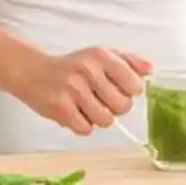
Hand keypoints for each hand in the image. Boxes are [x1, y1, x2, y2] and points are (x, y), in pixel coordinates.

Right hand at [18, 47, 152, 135]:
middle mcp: (89, 71)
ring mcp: (74, 90)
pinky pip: (86, 129)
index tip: (120, 89)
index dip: (130, 92)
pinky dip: (82, 125)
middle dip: (116, 107)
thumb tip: (150, 70)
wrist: (34, 72)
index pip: (135, 85)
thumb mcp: (100, 55)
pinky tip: (75, 113)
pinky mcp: (61, 108)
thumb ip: (128, 61)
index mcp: (102, 56)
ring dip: (99, 117)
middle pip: (123, 106)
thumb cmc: (72, 66)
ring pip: (106, 120)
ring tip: (87, 106)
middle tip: (101, 99)